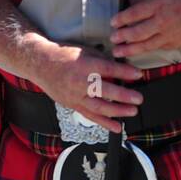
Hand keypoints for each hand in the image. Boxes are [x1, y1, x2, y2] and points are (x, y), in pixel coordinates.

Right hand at [27, 42, 143, 132]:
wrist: (42, 65)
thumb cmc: (65, 56)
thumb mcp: (85, 51)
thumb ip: (103, 61)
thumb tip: (122, 68)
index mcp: (84, 64)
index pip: (108, 69)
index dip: (125, 72)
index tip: (138, 74)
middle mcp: (80, 82)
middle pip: (105, 90)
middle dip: (123, 96)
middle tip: (138, 99)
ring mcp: (76, 96)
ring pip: (99, 106)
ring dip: (117, 111)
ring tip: (132, 112)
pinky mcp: (74, 105)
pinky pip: (91, 116)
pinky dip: (105, 123)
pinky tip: (118, 127)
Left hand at [110, 0, 180, 59]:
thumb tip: (131, 5)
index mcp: (159, 4)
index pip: (134, 14)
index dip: (121, 19)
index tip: (113, 22)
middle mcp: (163, 21)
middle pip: (136, 32)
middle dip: (122, 37)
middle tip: (113, 39)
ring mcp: (169, 35)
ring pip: (145, 45)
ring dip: (129, 49)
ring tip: (119, 51)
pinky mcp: (175, 44)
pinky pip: (157, 48)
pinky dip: (145, 51)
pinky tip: (137, 52)